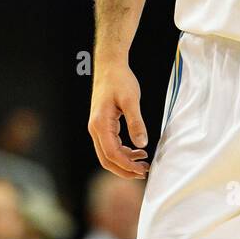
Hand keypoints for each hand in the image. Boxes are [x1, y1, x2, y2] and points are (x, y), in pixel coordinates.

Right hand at [88, 61, 148, 178]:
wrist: (109, 67)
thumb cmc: (120, 80)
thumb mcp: (131, 100)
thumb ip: (136, 122)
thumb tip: (142, 144)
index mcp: (100, 124)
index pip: (112, 154)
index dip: (127, 166)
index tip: (143, 170)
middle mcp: (95, 129)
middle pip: (106, 160)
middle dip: (125, 169)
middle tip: (144, 172)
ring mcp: (97, 128)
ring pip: (108, 154)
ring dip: (125, 161)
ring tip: (144, 162)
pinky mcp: (102, 125)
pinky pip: (110, 145)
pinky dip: (123, 151)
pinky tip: (138, 150)